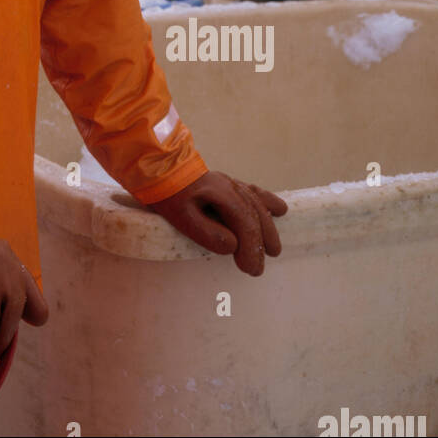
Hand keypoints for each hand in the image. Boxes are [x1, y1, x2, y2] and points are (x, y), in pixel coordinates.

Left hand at [144, 172, 286, 275]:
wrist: (157, 167)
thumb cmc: (167, 193)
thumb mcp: (180, 216)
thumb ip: (207, 232)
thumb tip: (233, 246)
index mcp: (219, 193)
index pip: (244, 222)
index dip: (251, 247)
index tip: (251, 269)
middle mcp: (229, 186)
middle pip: (253, 214)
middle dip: (260, 242)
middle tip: (258, 268)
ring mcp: (229, 183)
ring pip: (256, 204)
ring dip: (267, 226)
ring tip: (273, 249)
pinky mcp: (226, 184)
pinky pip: (253, 192)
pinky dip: (267, 201)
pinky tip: (279, 209)